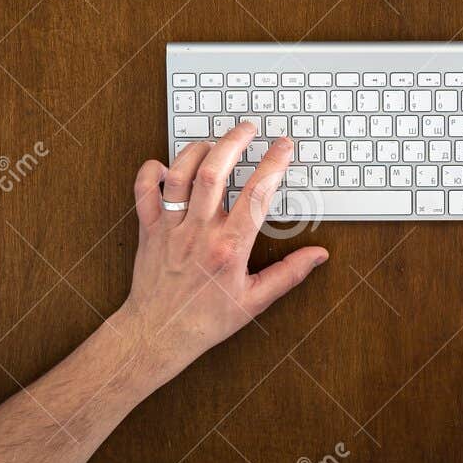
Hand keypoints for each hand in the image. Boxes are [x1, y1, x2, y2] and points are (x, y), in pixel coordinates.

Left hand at [114, 122, 328, 389]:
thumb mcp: (255, 301)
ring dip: (197, 150)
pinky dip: (152, 170)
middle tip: (248, 128)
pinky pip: (144, 190)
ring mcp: (170, 227)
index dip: (274, 164)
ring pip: (180, 174)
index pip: (257, 194)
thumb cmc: (204, 320)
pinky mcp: (149, 229)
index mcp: (229, 247)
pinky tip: (167, 165)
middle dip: (233, 142)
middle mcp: (198, 231)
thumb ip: (288, 274)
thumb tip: (318, 255)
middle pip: (214, 172)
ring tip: (214, 142)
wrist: (157, 334)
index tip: (284, 146)